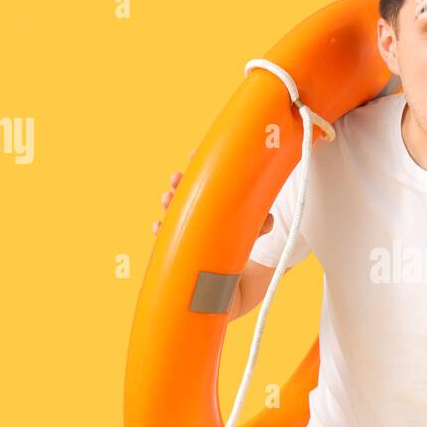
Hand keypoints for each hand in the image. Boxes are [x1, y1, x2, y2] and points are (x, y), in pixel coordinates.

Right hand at [153, 165, 273, 240]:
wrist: (230, 273)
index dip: (196, 165)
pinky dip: (160, 231)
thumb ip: (260, 226)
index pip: (201, 180)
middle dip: (178, 184)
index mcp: (210, 202)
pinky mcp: (179, 248)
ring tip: (167, 198)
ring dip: (168, 204)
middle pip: (183, 194)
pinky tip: (158, 225)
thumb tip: (268, 220)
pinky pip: (165, 237)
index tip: (193, 154)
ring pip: (173, 213)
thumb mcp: (250, 232)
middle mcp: (195, 213)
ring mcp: (186, 229)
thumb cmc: (237, 244)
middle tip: (177, 178)